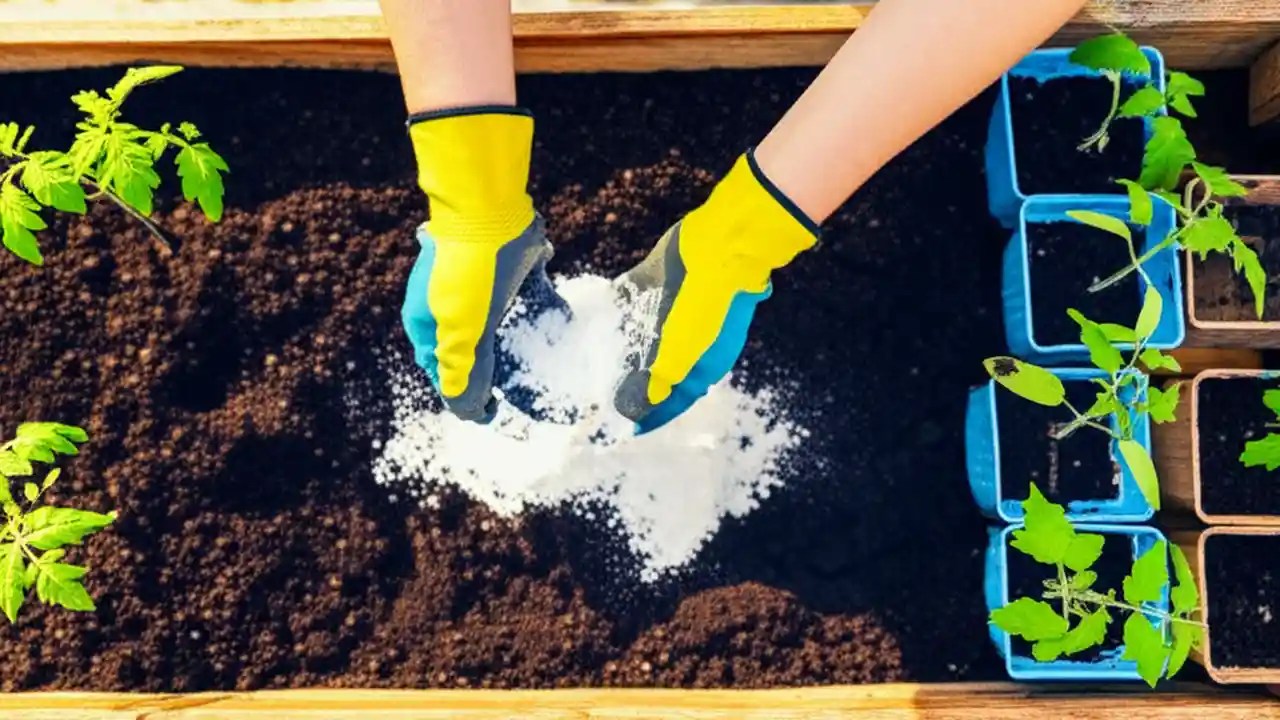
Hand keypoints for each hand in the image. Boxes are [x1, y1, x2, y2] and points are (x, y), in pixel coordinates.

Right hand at [402, 216, 553, 421]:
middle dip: (484, 371)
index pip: (442, 371)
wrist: (489, 210)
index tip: (492, 412)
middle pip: (466, 349)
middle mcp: (446, 304)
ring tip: (529, 363)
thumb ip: (463, 373)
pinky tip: (551, 322)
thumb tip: (466, 409)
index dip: (464, 395)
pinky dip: (533, 310)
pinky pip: (520, 295)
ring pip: (492, 325)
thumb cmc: (468, 275)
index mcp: (426, 322)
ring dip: (506, 344)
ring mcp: (476, 284)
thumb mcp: (460, 333)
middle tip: (510, 392)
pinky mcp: (507, 268)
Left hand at [614, 152, 818, 433]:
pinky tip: (594, 315)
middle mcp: (688, 339)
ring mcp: (673, 308)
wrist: (725, 245)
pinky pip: (631, 297)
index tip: (627, 428)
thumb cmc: (708, 306)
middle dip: (633, 383)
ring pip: (641, 333)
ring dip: (621, 346)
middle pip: (656, 367)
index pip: (673, 398)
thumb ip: (661, 382)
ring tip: (593, 360)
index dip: (652, 414)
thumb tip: (637, 411)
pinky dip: (616, 307)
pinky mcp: (657, 278)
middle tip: (603, 394)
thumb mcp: (684, 353)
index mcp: (699, 363)